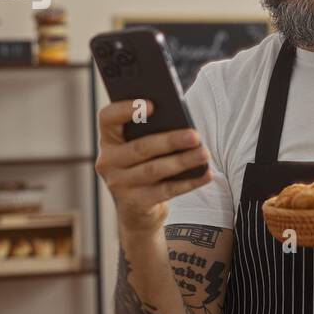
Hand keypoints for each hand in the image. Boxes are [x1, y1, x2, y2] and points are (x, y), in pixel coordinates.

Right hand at [94, 98, 212, 234]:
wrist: (137, 208)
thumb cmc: (145, 164)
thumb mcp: (142, 147)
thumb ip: (152, 131)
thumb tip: (182, 122)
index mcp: (109, 139)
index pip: (108, 118)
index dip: (126, 109)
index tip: (152, 104)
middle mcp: (108, 161)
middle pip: (140, 147)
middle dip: (170, 141)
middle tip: (195, 135)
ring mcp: (119, 184)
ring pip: (154, 170)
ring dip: (182, 161)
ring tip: (204, 153)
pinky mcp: (135, 203)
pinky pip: (166, 191)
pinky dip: (189, 182)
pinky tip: (206, 174)